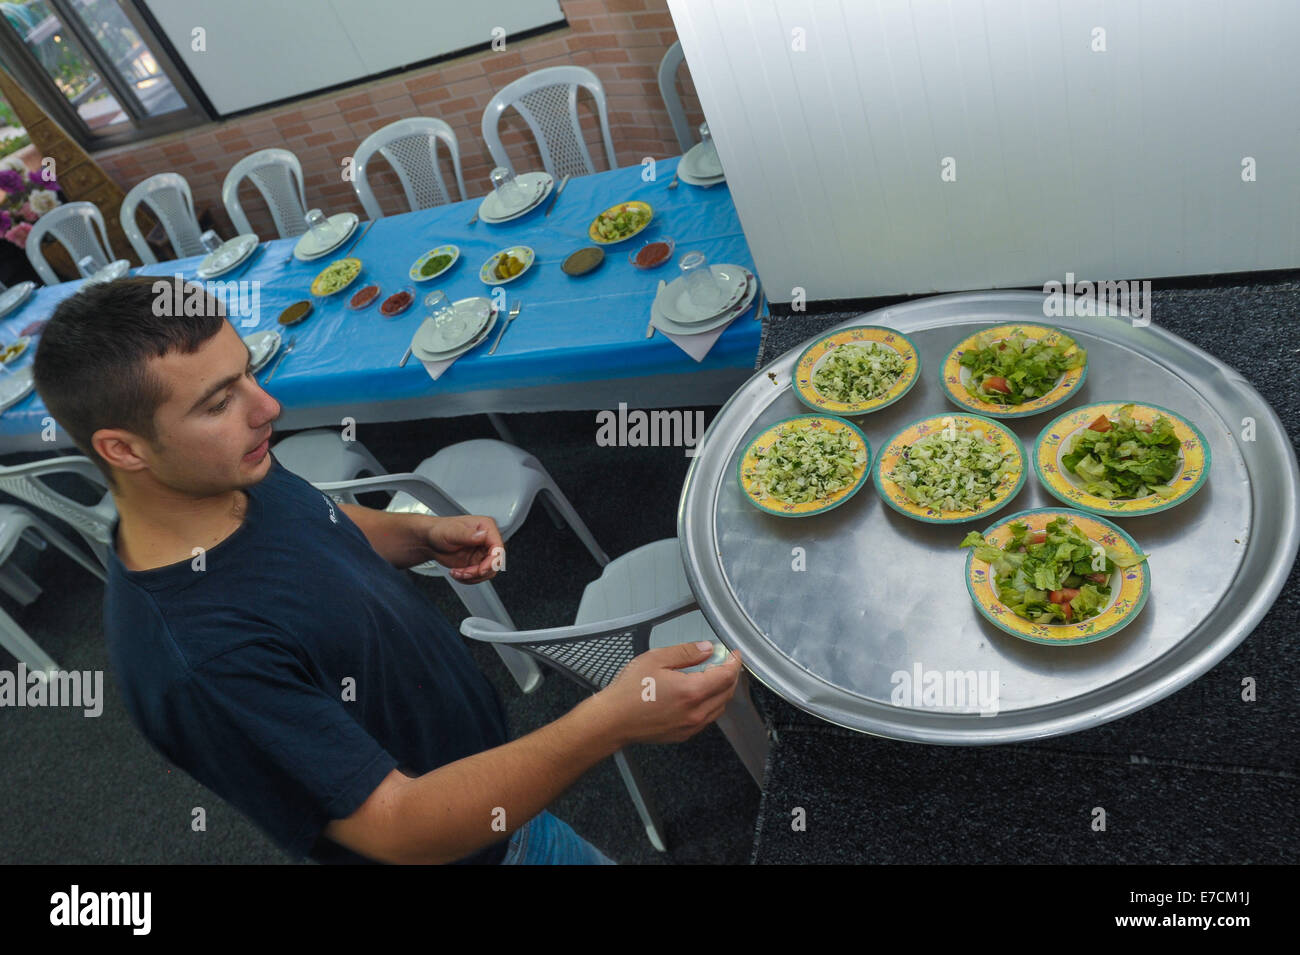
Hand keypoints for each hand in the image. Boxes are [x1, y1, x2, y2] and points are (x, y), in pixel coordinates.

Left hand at [426, 516, 503, 582]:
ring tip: (458, 573)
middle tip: (465, 572)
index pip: (498, 546)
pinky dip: (468, 579)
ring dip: (472, 576)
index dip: (492, 561)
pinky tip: (457, 573)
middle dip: (479, 571)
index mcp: (485, 527)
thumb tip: (482, 535)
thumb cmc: (439, 530)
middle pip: (495, 562)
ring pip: (489, 571)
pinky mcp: (477, 563)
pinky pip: (480, 576)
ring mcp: (482, 553)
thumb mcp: (452, 532)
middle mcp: (486, 540)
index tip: (481, 569)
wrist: (429, 541)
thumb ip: (468, 534)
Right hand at [589, 641, 741, 745]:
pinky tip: (701, 694)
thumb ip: (686, 652)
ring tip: (714, 676)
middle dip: (730, 676)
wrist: (613, 721)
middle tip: (726, 662)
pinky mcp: (684, 735)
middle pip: (727, 693)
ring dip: (722, 691)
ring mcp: (691, 726)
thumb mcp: (656, 659)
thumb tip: (707, 649)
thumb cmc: (629, 691)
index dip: (734, 663)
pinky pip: (707, 718)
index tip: (734, 654)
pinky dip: (711, 704)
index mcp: (692, 692)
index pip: (726, 676)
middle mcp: (696, 712)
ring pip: (719, 707)